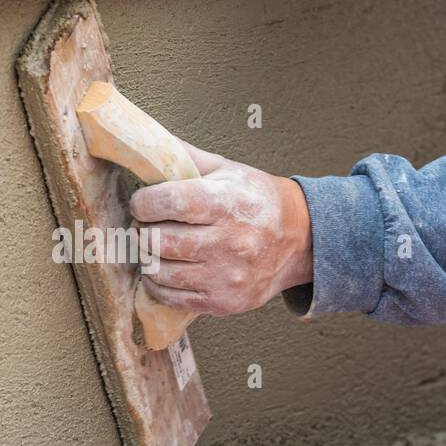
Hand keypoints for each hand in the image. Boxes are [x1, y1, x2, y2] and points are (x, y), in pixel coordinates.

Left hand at [130, 143, 312, 317]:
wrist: (301, 240)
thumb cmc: (257, 200)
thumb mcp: (227, 170)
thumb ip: (186, 157)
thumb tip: (146, 143)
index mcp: (227, 203)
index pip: (168, 202)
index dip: (144, 202)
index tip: (143, 203)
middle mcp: (229, 242)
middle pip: (158, 240)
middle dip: (144, 231)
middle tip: (148, 225)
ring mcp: (226, 276)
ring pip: (160, 271)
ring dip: (149, 258)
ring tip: (156, 246)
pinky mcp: (224, 302)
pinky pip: (172, 297)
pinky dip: (158, 284)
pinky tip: (163, 270)